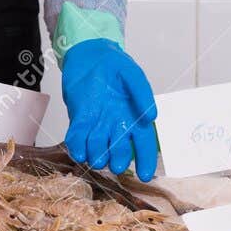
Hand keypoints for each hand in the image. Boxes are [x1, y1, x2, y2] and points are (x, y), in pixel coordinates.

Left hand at [60, 38, 158, 178]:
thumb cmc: (115, 64)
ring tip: (96, 157)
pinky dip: (77, 146)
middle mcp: (117, 125)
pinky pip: (78, 138)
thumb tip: (152, 117)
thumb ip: (142, 93)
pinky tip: (78, 151)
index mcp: (134, 117)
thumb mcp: (132, 74)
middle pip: (120, 151)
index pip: (144, 144)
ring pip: (98, 148)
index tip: (146, 176)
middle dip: (118, 160)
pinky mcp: (79, 120)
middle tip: (116, 165)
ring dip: (97, 156)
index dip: (145, 161)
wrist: (88, 55)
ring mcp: (97, 124)